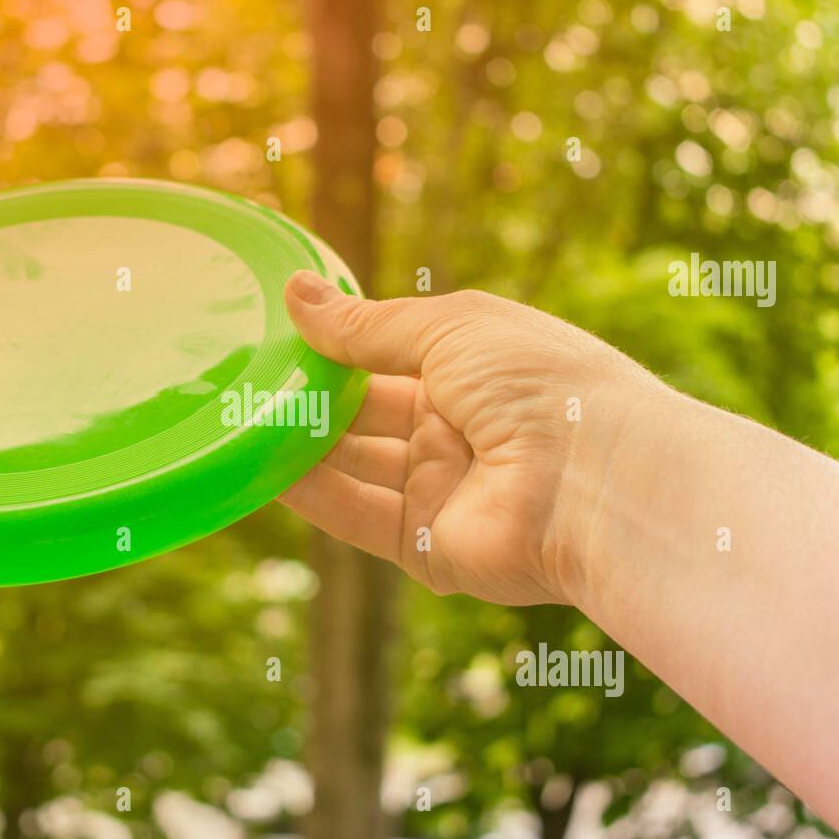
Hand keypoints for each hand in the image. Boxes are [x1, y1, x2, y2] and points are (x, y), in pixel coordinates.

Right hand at [279, 270, 666, 606]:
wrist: (599, 481)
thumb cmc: (539, 383)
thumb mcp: (449, 330)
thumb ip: (367, 324)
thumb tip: (296, 292)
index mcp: (475, 370)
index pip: (392, 356)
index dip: (340, 346)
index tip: (279, 332)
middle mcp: (459, 431)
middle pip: (367, 414)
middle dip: (312, 396)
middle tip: (246, 380)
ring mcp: (442, 491)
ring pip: (354, 466)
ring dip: (301, 444)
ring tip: (239, 419)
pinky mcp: (427, 546)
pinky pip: (356, 516)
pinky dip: (311, 494)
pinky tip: (262, 468)